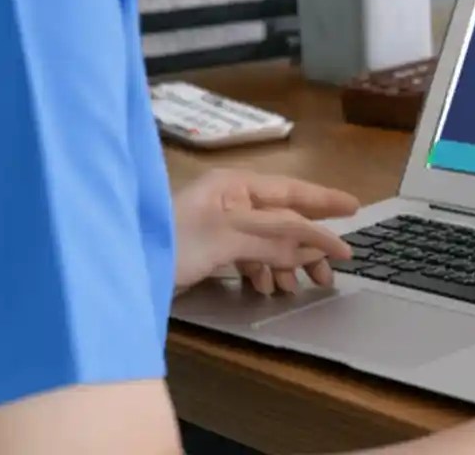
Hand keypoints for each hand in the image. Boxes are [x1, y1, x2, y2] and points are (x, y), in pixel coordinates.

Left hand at [172, 169, 357, 293]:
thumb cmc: (171, 242)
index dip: (325, 201)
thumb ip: (277, 239)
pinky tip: (268, 287)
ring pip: (270, 243)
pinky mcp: (210, 250)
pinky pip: (250, 257)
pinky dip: (263, 272)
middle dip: (309, 246)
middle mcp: (231, 202)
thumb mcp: (228, 237)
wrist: (118, 271)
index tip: (355, 209)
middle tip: (332, 271)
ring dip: (288, 264)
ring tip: (302, 288)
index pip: (291, 192)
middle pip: (284, 220)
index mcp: (235, 186)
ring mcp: (220, 226)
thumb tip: (318, 246)